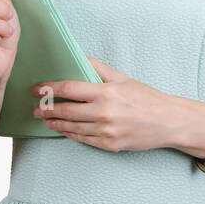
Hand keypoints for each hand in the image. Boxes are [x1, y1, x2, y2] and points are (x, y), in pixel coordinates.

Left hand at [33, 57, 179, 151]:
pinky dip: (71, 135)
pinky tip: (64, 130)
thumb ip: (99, 68)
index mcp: (106, 92)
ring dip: (56, 123)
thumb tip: (79, 57)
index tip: (38, 89)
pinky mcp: (110, 145)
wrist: (168, 122)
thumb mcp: (123, 78)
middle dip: (47, 109)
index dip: (50, 89)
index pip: (69, 89)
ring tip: (46, 120)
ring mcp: (107, 131)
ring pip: (73, 128)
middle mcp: (104, 112)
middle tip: (36, 109)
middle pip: (66, 111)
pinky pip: (84, 140)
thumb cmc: (146, 98)